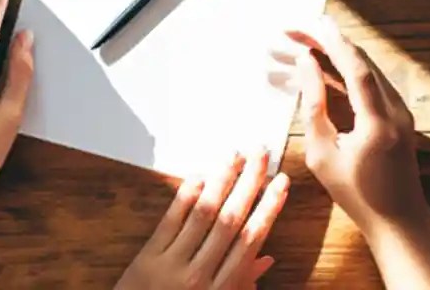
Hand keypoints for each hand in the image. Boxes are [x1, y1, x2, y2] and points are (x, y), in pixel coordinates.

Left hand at [116, 149, 289, 289]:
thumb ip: (241, 283)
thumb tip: (266, 259)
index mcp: (222, 289)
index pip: (251, 240)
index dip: (269, 208)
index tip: (281, 183)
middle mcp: (201, 275)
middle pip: (231, 221)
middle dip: (249, 184)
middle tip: (261, 155)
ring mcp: (173, 263)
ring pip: (203, 215)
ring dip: (221, 181)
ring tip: (235, 156)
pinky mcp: (148, 256)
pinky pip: (171, 220)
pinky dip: (186, 196)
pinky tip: (200, 175)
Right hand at [288, 20, 426, 237]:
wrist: (398, 218)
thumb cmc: (356, 194)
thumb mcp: (323, 155)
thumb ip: (313, 107)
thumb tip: (306, 65)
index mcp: (378, 122)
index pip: (356, 68)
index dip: (333, 41)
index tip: (312, 22)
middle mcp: (395, 110)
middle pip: (360, 62)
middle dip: (325, 43)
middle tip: (291, 33)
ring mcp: (401, 111)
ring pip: (365, 69)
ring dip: (332, 57)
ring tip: (296, 50)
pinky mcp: (398, 114)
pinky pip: (370, 83)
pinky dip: (344, 73)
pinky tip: (319, 70)